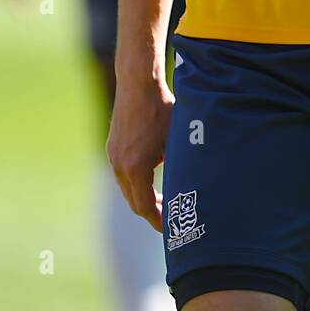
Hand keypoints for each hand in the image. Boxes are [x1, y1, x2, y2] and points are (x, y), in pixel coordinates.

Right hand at [106, 75, 174, 231]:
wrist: (138, 83)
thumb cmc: (162, 109)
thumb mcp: (177, 139)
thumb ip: (181, 165)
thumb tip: (197, 188)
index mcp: (135, 168)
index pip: (144, 207)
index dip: (159, 221)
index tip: (173, 228)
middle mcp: (120, 166)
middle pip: (134, 202)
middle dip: (152, 213)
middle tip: (172, 219)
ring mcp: (113, 156)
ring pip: (127, 189)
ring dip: (143, 198)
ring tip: (164, 202)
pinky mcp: (113, 147)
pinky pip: (123, 175)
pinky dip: (136, 183)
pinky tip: (152, 179)